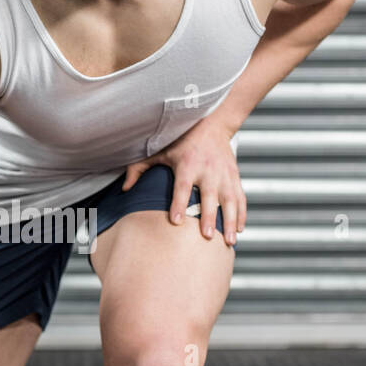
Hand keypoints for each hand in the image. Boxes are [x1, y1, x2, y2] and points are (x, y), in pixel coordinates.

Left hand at [121, 115, 245, 245]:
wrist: (212, 124)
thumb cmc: (180, 140)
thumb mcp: (158, 151)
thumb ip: (139, 168)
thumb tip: (124, 189)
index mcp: (187, 164)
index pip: (183, 186)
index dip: (179, 203)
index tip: (176, 221)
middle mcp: (208, 169)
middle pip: (209, 196)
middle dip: (209, 216)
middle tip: (207, 237)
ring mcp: (224, 174)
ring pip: (230, 200)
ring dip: (230, 221)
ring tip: (229, 241)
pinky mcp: (234, 176)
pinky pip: (241, 198)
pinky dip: (241, 214)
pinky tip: (239, 230)